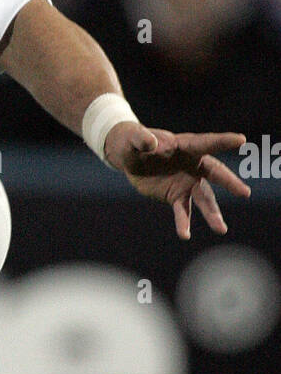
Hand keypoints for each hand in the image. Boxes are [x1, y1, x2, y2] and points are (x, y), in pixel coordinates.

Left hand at [103, 123, 250, 239]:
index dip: (223, 141)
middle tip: (245, 192)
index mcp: (186, 145)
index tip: (241, 139)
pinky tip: (185, 235)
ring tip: (221, 229)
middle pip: (214, 173)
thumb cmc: (133, 141)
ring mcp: (187, 182)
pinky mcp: (176, 196)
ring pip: (204, 198)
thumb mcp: (133, 138)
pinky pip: (182, 211)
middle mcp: (193, 164)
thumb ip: (142, 138)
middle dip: (229, 182)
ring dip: (212, 213)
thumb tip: (150, 143)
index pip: (206, 142)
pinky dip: (183, 223)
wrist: (129, 157)